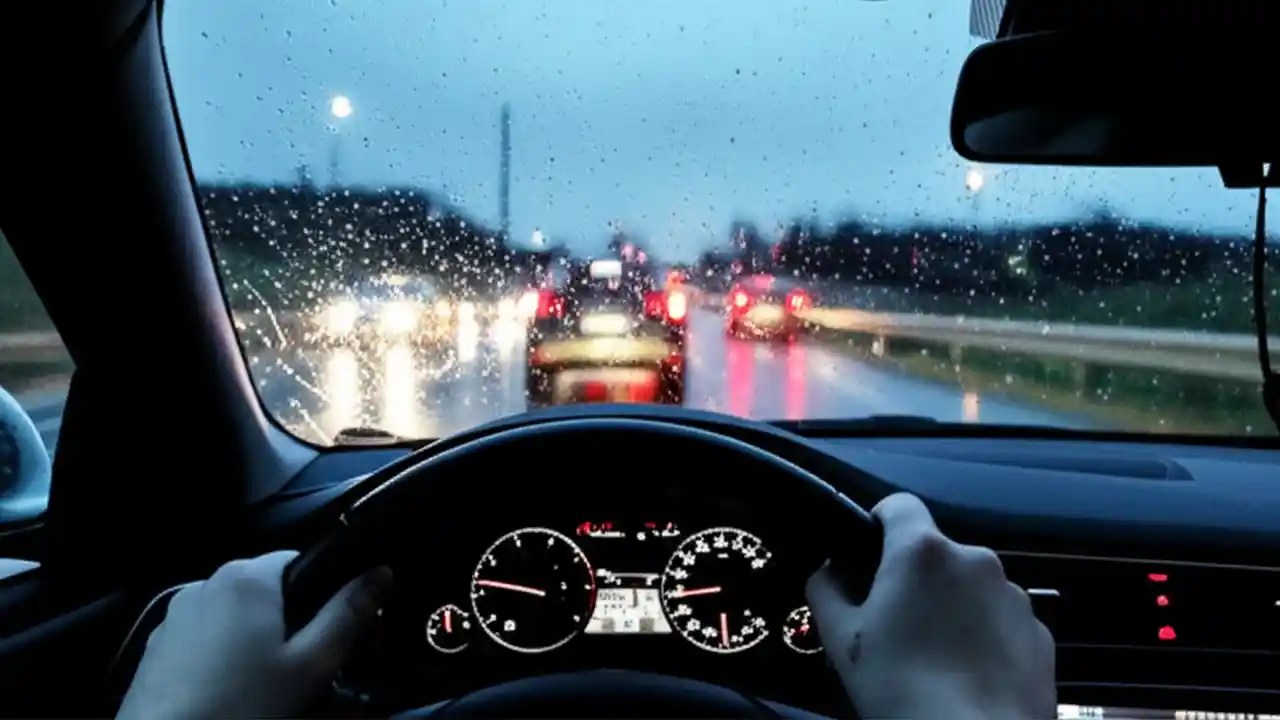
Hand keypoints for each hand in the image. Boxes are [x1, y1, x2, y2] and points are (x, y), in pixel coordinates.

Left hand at [117, 551, 391, 719]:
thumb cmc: (242, 703)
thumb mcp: (310, 665)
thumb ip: (347, 615)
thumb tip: (380, 573)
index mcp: (247, 578)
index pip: (297, 559)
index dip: (319, 592)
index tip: (324, 630)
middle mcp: (206, 583)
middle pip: (264, 588)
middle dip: (284, 617)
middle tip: (297, 663)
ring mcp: (174, 614)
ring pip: (231, 613)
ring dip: (249, 635)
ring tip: (259, 681)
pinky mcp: (157, 644)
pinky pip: (202, 635)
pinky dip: (218, 653)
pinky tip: (226, 688)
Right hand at [806, 493, 1054, 719]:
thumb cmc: (898, 687)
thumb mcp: (840, 638)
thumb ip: (826, 589)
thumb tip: (830, 572)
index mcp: (923, 552)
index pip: (898, 504)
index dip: (879, 524)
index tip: (869, 558)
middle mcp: (976, 560)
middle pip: (935, 553)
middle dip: (915, 579)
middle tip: (895, 625)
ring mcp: (1015, 597)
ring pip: (971, 587)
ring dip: (952, 607)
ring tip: (935, 658)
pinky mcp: (1041, 633)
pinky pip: (1001, 620)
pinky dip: (984, 636)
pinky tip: (968, 674)